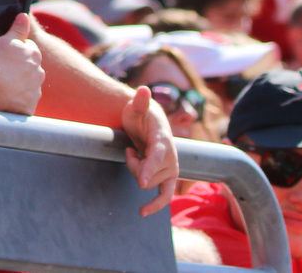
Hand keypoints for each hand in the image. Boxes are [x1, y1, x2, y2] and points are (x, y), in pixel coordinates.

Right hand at [0, 13, 43, 114]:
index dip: (16, 51)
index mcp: (34, 54)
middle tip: (3, 70)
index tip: (6, 55)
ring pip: (28, 85)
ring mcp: (35, 91)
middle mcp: (39, 72)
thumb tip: (25, 16)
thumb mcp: (4, 40)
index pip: (29, 48)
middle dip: (20, 68)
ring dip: (18, 85)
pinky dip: (16, 100)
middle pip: (30, 68)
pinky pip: (23, 102)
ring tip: (1, 86)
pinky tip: (4, 99)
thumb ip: (17, 29)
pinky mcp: (29, 107)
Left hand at [121, 85, 178, 215]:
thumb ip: (139, 102)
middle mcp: (171, 156)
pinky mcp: (169, 178)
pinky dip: (156, 206)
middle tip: (129, 149)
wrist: (149, 125)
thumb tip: (142, 89)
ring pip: (148, 183)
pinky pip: (165, 196)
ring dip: (137, 172)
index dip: (149, 168)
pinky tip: (142, 212)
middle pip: (147, 173)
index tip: (142, 182)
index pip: (158, 156)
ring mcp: (172, 169)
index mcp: (163, 139)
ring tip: (135, 155)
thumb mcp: (136, 107)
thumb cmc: (141, 115)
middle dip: (133, 165)